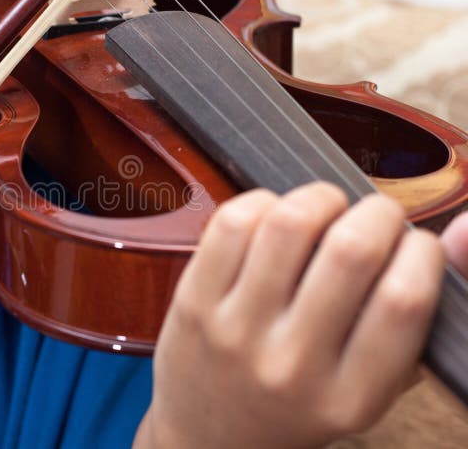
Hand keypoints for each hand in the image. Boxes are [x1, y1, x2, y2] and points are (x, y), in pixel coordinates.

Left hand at [137, 182, 443, 448]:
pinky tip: (273, 216)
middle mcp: (291, 363)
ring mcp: (235, 329)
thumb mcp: (361, 397)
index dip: (420, 251)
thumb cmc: (293, 408)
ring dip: (319, 198)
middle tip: (375, 214)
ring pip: (289, 224)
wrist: (207, 438)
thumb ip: (400, 339)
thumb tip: (428, 250)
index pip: (404, 300)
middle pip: (350, 250)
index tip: (415, 243)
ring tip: (325, 208)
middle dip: (378, 212)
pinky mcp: (193, 301)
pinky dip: (263, 202)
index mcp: (349, 395)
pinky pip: (233, 223)